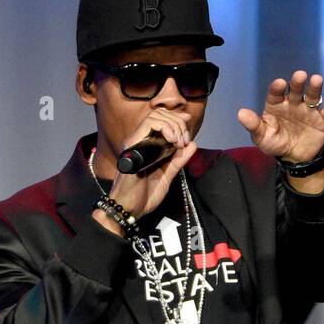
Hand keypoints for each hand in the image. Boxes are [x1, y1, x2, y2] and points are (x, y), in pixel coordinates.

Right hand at [94, 107, 196, 231]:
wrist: (131, 209)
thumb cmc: (145, 195)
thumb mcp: (168, 175)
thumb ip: (178, 160)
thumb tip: (191, 144)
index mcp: (148, 146)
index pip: (161, 120)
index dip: (176, 119)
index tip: (188, 126)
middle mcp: (140, 141)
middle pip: (160, 114)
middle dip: (177, 123)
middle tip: (184, 140)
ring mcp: (135, 142)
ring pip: (155, 116)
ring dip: (173, 125)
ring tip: (179, 142)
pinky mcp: (132, 146)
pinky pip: (148, 125)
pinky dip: (164, 128)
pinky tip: (173, 141)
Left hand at [236, 70, 323, 163]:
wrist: (295, 158)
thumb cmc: (276, 143)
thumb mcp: (262, 137)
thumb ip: (254, 125)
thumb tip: (241, 113)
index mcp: (277, 105)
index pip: (276, 93)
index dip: (277, 88)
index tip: (280, 84)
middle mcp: (293, 103)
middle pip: (295, 90)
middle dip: (297, 83)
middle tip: (300, 75)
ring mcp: (309, 110)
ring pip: (312, 96)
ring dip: (315, 88)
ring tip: (317, 80)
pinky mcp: (323, 120)